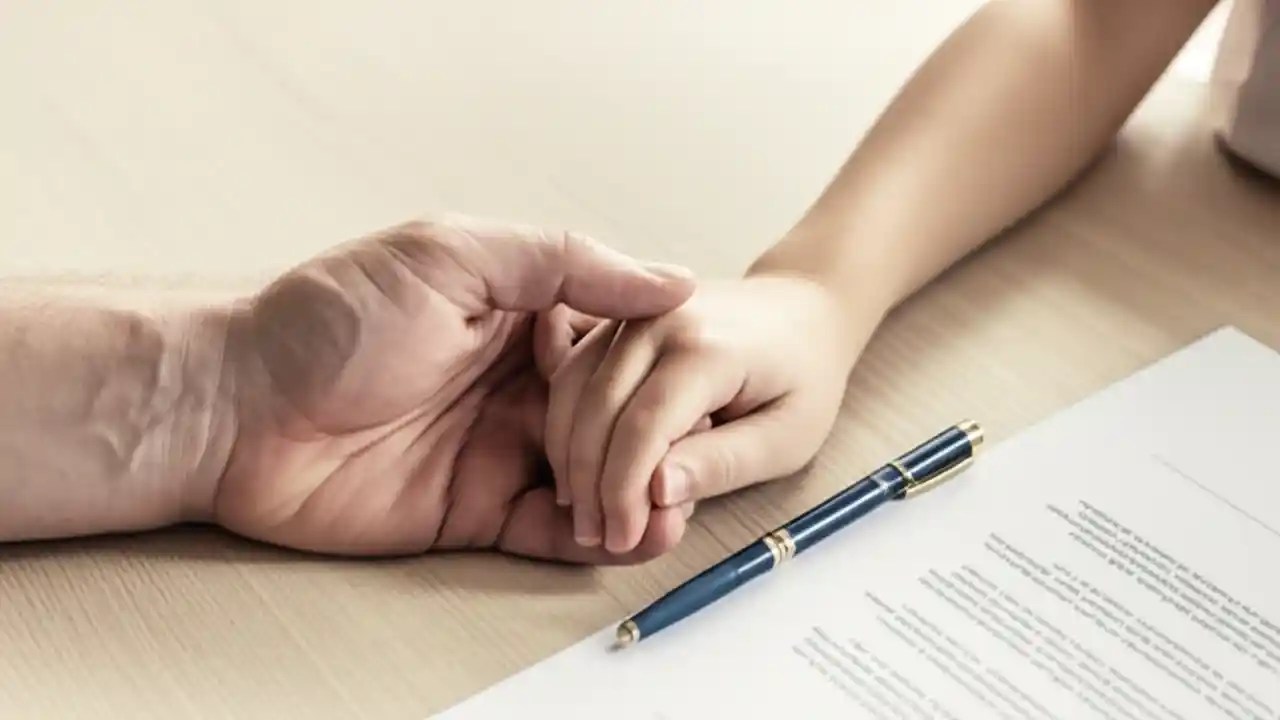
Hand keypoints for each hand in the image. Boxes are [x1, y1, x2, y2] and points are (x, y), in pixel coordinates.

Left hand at [213, 215, 695, 560]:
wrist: (237, 409)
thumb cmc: (332, 318)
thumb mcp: (454, 253)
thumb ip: (565, 261)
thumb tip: (671, 280)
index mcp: (523, 315)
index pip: (619, 342)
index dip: (664, 365)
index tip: (705, 380)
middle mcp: (520, 384)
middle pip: (617, 415)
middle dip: (661, 438)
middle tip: (695, 454)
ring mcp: (500, 450)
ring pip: (596, 476)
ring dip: (639, 493)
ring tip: (672, 502)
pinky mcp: (476, 511)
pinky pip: (551, 529)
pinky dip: (595, 537)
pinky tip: (629, 534)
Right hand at [546, 275, 876, 554]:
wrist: (802, 311)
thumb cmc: (804, 379)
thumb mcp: (786, 437)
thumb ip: (722, 463)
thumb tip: (657, 492)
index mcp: (708, 348)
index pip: (644, 426)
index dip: (623, 491)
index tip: (622, 538)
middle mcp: (660, 319)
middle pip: (597, 408)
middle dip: (590, 483)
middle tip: (598, 536)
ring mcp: (633, 315)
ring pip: (572, 388)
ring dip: (569, 456)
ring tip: (585, 513)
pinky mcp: (617, 321)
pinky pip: (572, 372)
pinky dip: (566, 423)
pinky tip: (579, 470)